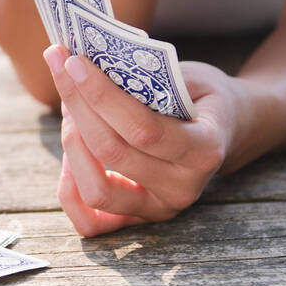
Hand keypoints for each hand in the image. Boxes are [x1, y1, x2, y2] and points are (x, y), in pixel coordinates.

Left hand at [44, 46, 238, 236]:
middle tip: (61, 69)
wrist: (224, 131)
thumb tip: (84, 64)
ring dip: (71, 144)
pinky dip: (69, 192)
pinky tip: (67, 153)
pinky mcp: (136, 220)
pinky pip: (90, 223)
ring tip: (69, 108)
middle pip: (112, 153)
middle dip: (78, 106)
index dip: (101, 96)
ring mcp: (159, 209)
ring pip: (96, 190)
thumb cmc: (200, 97)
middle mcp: (183, 188)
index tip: (74, 62)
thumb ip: (147, 76)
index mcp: (204, 150)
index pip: (142, 129)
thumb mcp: (188, 77)